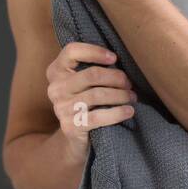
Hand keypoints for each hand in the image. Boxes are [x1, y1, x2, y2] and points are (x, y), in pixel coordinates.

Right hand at [46, 42, 136, 156]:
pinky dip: (118, 113)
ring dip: (121, 95)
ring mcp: (61, 108)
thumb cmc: (83, 102)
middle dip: (116, 78)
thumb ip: (90, 68)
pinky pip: (99, 116)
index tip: (114, 58)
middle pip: (92, 74)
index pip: (72, 51)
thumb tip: (118, 61)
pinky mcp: (71, 126)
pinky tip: (129, 111)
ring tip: (131, 97)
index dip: (95, 51)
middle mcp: (56, 88)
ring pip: (98, 95)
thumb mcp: (80, 83)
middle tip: (129, 84)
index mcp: (56, 71)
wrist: (73, 138)